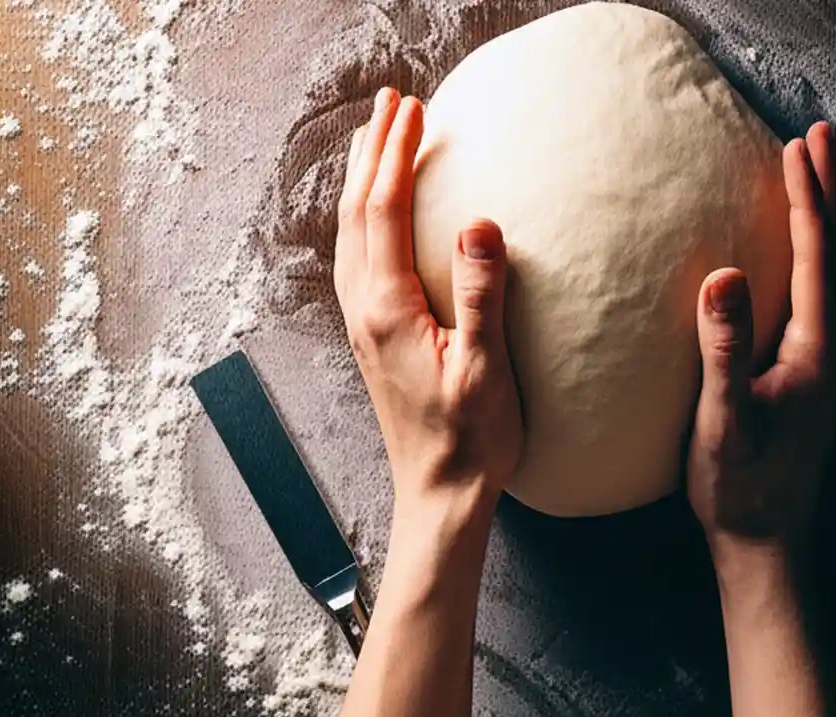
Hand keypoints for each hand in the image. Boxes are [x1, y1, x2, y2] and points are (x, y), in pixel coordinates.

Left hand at [335, 87, 522, 502]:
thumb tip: (480, 222)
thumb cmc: (470, 440)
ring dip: (363, 179)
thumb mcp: (486, 368)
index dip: (397, 154)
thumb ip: (480, 294)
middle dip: (373, 150)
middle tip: (393, 102)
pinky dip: (364, 215)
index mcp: (388, 309)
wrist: (438, 496)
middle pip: (357, 211)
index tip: (413, 108)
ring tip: (380, 138)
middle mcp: (364, 309)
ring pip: (350, 232)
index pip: (386, 211)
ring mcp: (362, 323)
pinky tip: (378, 213)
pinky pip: (355, 256)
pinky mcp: (372, 335)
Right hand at [687, 121, 835, 555]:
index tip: (794, 150)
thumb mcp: (722, 419)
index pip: (817, 258)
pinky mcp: (823, 372)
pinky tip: (817, 249)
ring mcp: (835, 361)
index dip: (807, 200)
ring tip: (824, 175)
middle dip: (832, 191)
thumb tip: (723, 275)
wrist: (766, 539)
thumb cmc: (738, 485)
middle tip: (819, 137)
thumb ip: (724, 349)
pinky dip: (832, 252)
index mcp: (817, 352)